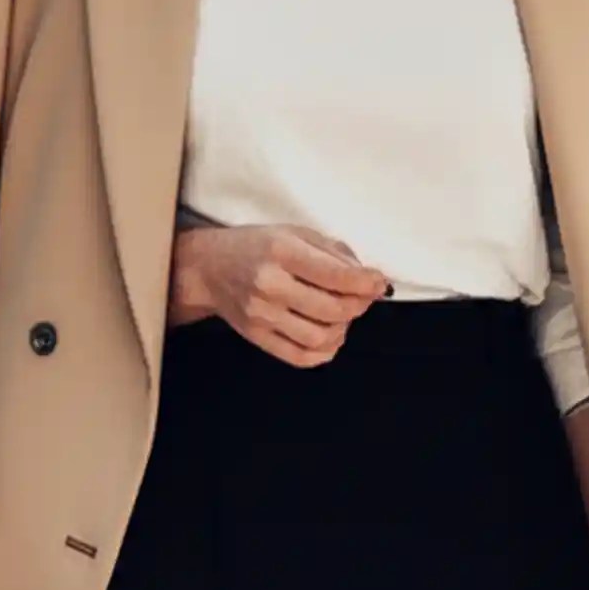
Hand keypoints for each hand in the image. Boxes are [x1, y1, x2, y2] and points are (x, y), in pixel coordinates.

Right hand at [169, 224, 390, 366]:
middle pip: (333, 309)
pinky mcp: (256, 336)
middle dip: (359, 305)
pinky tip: (329, 336)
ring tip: (342, 315)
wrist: (209, 268)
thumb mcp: (295, 233)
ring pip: (320, 337)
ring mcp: (262, 315)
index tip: (379, 283)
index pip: (337, 275)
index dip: (367, 283)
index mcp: (282, 251)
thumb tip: (368, 277)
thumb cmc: (257, 246)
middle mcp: (270, 284)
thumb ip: (333, 252)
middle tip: (363, 297)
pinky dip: (325, 351)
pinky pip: (301, 356)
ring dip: (343, 328)